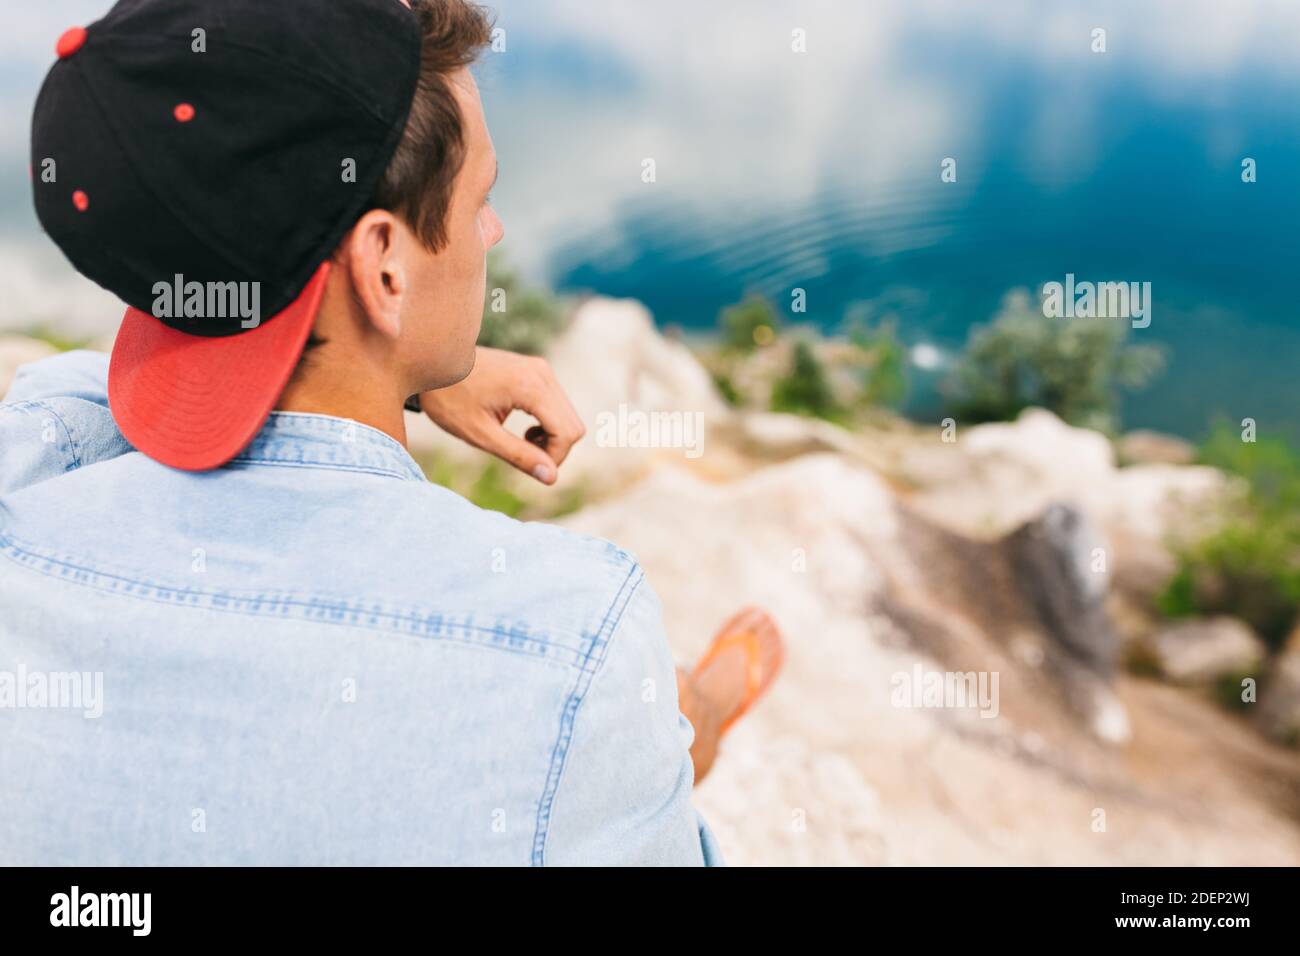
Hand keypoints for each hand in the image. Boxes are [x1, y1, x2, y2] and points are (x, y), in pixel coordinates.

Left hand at [414, 347, 584, 484]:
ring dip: (551, 437)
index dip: (553, 458)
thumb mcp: (480, 434)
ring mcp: (541, 369)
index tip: (528, 466)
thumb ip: (518, 455)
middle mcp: (542, 373)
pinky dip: (548, 423)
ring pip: (568, 416)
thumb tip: (551, 477)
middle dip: (555, 449)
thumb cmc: (449, 399)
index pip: (567, 433)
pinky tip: (524, 428)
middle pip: (573, 425)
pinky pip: (558, 405)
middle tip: (522, 455)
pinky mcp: (537, 370)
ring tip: (520, 441)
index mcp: (531, 387)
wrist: (432, 362)